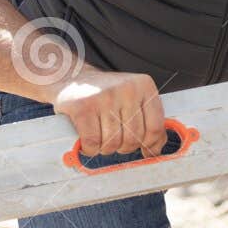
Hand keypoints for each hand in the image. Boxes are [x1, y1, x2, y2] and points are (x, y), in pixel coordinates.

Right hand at [51, 68, 167, 158]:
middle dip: (123, 147)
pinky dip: (90, 149)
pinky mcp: (82, 106)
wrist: (71, 77)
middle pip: (133, 138)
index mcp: (144, 86)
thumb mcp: (132, 99)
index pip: (155, 126)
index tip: (144, 151)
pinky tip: (87, 142)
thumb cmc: (105, 95)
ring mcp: (104, 96)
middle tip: (114, 142)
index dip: (149, 144)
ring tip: (100, 139)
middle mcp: (126, 88)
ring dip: (105, 148)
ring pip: (112, 142)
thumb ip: (148, 120)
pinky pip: (92, 142)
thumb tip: (156, 150)